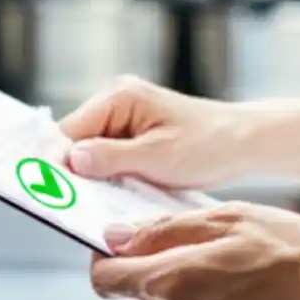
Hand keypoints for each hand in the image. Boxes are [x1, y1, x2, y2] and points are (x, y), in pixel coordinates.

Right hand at [58, 76, 249, 189]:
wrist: (242, 143)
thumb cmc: (207, 145)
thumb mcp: (156, 157)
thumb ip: (110, 158)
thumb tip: (70, 160)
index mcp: (118, 97)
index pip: (68, 131)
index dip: (60, 163)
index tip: (57, 194)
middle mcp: (115, 100)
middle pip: (75, 141)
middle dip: (79, 171)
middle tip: (86, 202)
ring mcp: (122, 116)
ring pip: (90, 152)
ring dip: (97, 175)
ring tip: (109, 196)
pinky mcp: (131, 133)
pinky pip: (108, 156)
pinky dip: (111, 175)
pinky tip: (122, 190)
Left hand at [90, 202, 299, 299]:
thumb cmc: (297, 258)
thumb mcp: (230, 219)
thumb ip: (166, 229)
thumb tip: (119, 237)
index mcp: (171, 285)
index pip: (105, 278)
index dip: (108, 255)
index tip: (125, 237)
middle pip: (139, 291)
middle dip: (157, 264)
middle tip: (198, 241)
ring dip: (186, 285)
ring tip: (233, 264)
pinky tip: (246, 290)